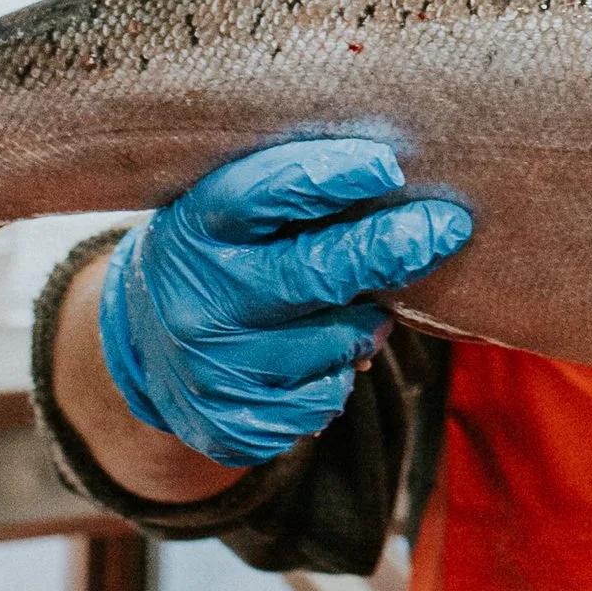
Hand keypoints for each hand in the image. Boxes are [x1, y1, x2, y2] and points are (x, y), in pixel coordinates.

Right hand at [97, 140, 471, 466]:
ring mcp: (215, 370)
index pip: (266, 194)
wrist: (143, 348)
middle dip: (392, 248)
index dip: (330, 177)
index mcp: (198, 229)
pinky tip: (317, 357)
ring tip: (357, 307)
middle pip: (318, 274)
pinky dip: (339, 375)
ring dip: (369, 325)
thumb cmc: (220, 255)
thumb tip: (396, 182)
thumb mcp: (233, 211)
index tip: (388, 164)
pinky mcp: (233, 426)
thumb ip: (295, 195)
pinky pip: (325, 400)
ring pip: (339, 345)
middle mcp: (202, 302)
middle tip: (447, 226)